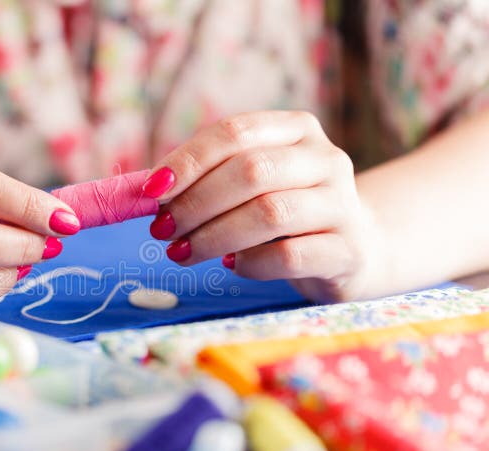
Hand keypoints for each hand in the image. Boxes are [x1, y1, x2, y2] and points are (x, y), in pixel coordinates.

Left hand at [143, 111, 380, 302]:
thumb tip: (148, 192)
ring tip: (181, 253)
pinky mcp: (348, 251)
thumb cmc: (285, 213)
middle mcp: (325, 160)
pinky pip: (289, 256)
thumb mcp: (252, 184)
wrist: (355, 249)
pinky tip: (233, 267)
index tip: (151, 192)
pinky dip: (250, 264)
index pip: (235, 132)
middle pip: (251, 171)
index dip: (188, 161)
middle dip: (195, 203)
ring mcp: (342, 205)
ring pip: (269, 213)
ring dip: (213, 236)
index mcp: (296, 130)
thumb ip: (209, 179)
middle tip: (161, 230)